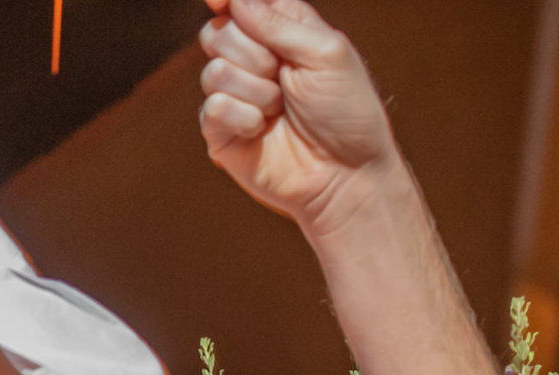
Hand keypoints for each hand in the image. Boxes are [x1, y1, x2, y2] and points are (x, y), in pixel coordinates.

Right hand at [197, 0, 399, 233]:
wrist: (344, 173)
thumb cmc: (346, 111)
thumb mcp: (325, 53)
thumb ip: (279, 23)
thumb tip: (235, 1)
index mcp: (283, 32)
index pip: (243, 3)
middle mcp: (255, 60)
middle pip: (218, 33)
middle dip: (250, 52)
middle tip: (281, 73)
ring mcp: (235, 96)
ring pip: (213, 71)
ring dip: (253, 89)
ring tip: (279, 108)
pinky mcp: (221, 131)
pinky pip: (212, 107)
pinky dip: (242, 117)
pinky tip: (263, 130)